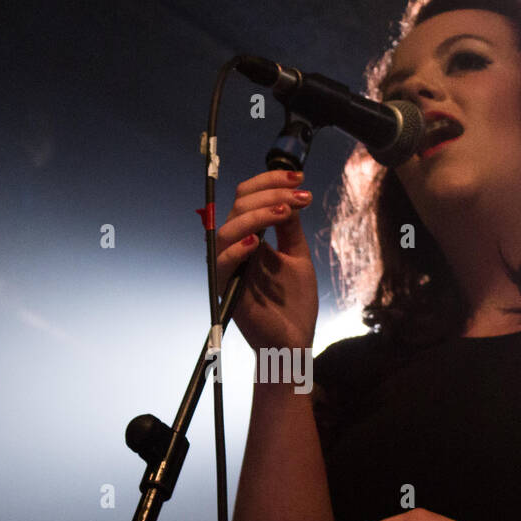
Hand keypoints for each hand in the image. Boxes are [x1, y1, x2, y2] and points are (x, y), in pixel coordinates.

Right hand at [214, 169, 318, 352]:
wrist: (293, 342)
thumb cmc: (294, 304)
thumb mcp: (297, 256)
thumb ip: (289, 228)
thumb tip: (288, 195)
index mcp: (251, 237)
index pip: (248, 198)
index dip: (270, 182)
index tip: (299, 179)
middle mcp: (237, 248)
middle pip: (238, 206)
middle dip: (270, 193)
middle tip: (300, 196)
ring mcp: (230, 268)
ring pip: (228, 229)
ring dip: (257, 215)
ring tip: (285, 212)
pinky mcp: (227, 290)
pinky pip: (221, 264)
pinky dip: (236, 250)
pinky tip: (257, 243)